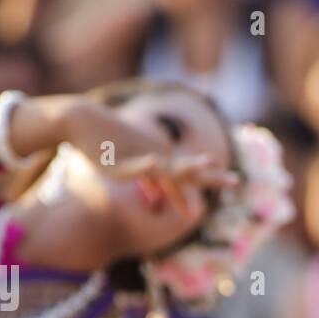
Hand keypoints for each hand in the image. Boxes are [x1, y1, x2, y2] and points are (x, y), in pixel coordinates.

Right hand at [61, 97, 238, 216]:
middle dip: (212, 177)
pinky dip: (145, 167)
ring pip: (166, 167)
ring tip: (206, 164)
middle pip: (187, 171)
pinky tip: (154, 163)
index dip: (207, 182)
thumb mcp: (132, 167)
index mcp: (161, 156)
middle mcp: (156, 155)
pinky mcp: (120, 160)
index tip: (233, 182)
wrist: (81, 121)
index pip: (187, 175)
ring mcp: (140, 156)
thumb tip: (159, 196)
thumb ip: (149, 180)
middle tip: (237, 181)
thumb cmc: (106, 144)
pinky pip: (135, 166)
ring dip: (186, 167)